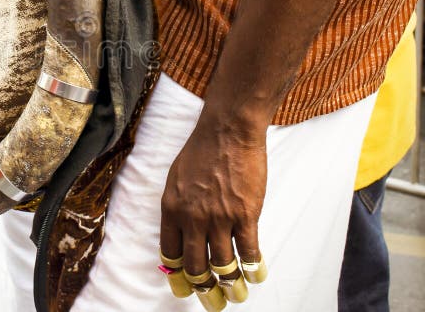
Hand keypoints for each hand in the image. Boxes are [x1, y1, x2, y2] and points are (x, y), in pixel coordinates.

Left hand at [160, 115, 266, 302]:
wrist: (227, 131)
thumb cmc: (201, 150)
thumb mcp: (176, 179)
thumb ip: (178, 207)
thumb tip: (181, 231)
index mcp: (171, 209)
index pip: (170, 252)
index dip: (177, 274)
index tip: (183, 286)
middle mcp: (192, 218)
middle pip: (196, 265)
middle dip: (203, 289)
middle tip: (210, 303)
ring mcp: (219, 218)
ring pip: (223, 264)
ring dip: (229, 285)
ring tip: (234, 297)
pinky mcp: (245, 215)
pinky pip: (248, 251)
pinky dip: (252, 268)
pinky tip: (255, 276)